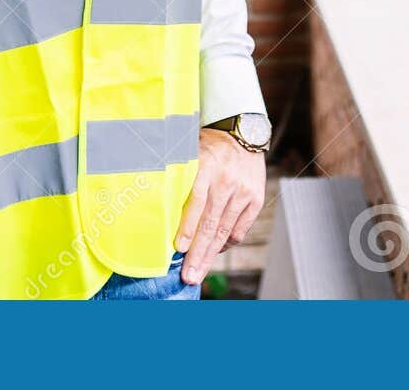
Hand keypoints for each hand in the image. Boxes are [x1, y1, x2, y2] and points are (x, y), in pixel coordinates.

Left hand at [174, 127, 265, 284]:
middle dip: (198, 253)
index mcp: (207, 166)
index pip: (197, 201)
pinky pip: (239, 229)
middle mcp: (227, 181)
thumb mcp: (189, 151)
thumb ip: (176, 174)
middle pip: (211, 223)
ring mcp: (244, 192)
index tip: (178, 249)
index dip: (187, 227)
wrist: (242, 133)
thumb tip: (153, 200)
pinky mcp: (256, 200)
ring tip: (198, 273)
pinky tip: (214, 252)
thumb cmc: (208, 145)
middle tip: (188, 276)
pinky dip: (226, 243)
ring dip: (210, 255)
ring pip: (225, 231)